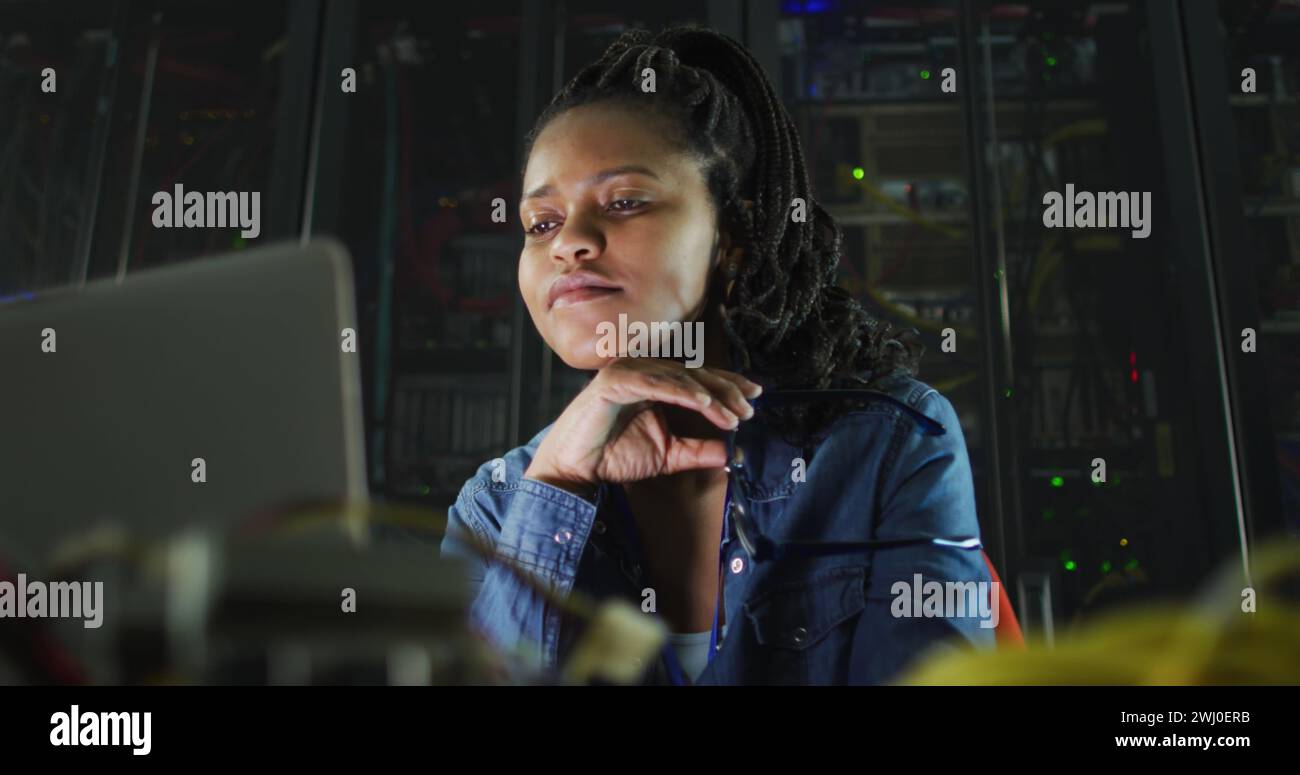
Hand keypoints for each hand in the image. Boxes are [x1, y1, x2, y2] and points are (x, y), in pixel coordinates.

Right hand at [523, 358, 761, 494]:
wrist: (575, 469)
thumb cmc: (613, 457)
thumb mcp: (666, 455)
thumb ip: (695, 450)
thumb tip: (727, 453)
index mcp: (654, 383)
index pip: (697, 378)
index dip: (727, 385)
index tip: (754, 397)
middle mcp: (642, 371)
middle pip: (694, 374)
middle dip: (726, 391)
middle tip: (749, 408)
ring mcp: (627, 373)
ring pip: (679, 378)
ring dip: (709, 395)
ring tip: (732, 414)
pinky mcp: (614, 382)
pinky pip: (655, 384)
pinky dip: (681, 392)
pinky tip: (704, 405)